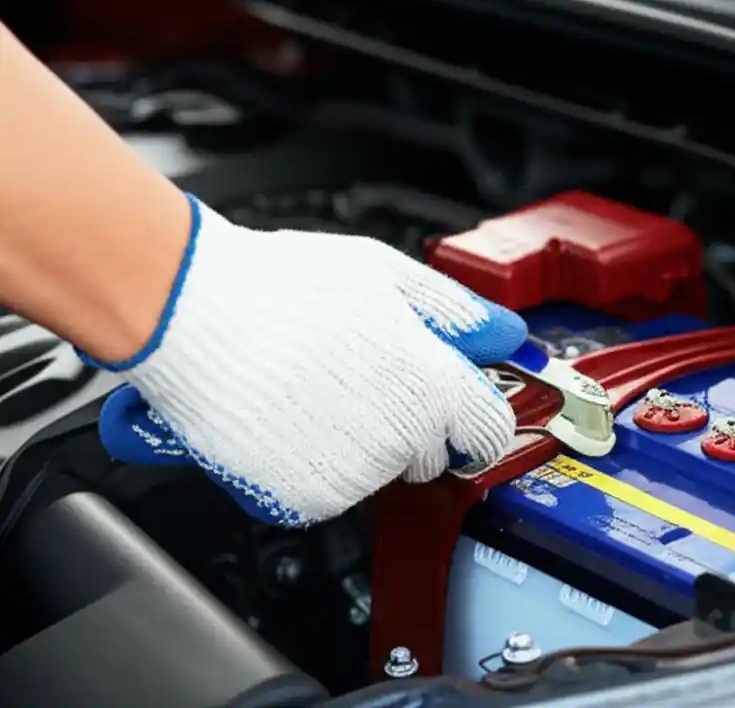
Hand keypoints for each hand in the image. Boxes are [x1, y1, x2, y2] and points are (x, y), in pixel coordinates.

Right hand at [85, 195, 526, 526]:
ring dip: (354, 443)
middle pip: (429, 455)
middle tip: (358, 377)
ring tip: (309, 389)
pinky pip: (323, 493)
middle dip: (408, 424)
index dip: (475, 417)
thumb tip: (507, 336)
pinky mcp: (296, 502)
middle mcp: (396, 442)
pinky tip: (283, 417)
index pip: (490, 432)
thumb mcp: (385, 275)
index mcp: (430, 388)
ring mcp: (345, 477)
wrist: (184, 313)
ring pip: (374, 474)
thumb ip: (456, 314)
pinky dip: (307, 466)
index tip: (459, 412)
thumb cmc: (279, 287)